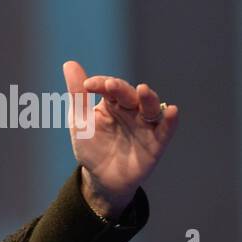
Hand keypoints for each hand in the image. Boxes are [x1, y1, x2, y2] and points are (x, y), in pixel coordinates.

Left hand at [63, 60, 178, 218]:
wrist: (101, 178)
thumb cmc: (92, 146)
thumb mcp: (80, 121)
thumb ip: (78, 94)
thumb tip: (69, 63)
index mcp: (113, 103)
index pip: (110, 88)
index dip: (101, 84)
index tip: (87, 85)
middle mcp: (132, 110)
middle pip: (130, 95)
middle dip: (121, 89)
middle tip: (110, 85)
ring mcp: (145, 125)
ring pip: (150, 108)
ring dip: (148, 98)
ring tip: (143, 90)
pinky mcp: (157, 142)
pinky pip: (166, 129)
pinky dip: (170, 120)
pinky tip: (171, 111)